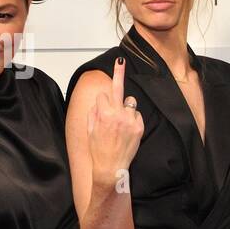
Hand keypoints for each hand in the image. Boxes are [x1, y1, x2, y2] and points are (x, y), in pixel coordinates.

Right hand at [87, 57, 143, 185]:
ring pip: (130, 103)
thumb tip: (99, 100)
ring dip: (126, 108)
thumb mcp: (90, 129)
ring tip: (121, 124)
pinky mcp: (139, 127)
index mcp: (103, 113)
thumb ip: (94, 112)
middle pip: (118, 88)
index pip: (104, 95)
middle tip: (120, 61)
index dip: (102, 101)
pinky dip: (133, 119)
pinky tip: (127, 131)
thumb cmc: (98, 149)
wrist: (111, 167)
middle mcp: (118, 114)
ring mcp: (130, 120)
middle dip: (118, 73)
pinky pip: (137, 115)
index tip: (103, 99)